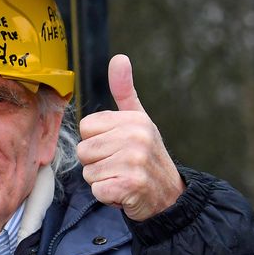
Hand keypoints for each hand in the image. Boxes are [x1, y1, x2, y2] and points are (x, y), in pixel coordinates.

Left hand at [77, 55, 182, 220]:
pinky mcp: (130, 185)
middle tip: (121, 166)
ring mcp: (135, 161)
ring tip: (123, 177)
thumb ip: (124, 90)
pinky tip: (124, 192)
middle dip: (97, 163)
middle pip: (84, 151)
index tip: (117, 147)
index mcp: (134, 119)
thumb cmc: (147, 157)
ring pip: (88, 171)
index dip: (97, 141)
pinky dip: (107, 196)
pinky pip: (96, 190)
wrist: (169, 197)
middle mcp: (136, 137)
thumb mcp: (139, 120)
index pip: (85, 127)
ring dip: (102, 180)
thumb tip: (119, 57)